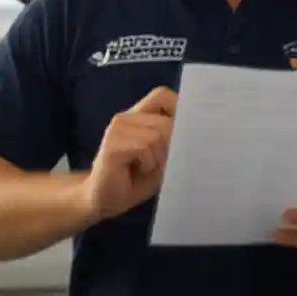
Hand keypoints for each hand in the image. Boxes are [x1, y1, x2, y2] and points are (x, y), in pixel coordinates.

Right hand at [83, 87, 176, 221]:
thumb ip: (174, 139)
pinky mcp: (112, 144)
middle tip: (159, 164)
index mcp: (138, 115)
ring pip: (157, 135)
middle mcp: (126, 117)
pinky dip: (147, 164)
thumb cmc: (136, 180)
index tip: (182, 135)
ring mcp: (117, 128)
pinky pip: (144, 148)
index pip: (162, 95)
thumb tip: (191, 132)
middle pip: (166, 121)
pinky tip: (137, 171)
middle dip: (171, 147)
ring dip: (158, 159)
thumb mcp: (163, 157)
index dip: (178, 110)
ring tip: (145, 168)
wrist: (105, 200)